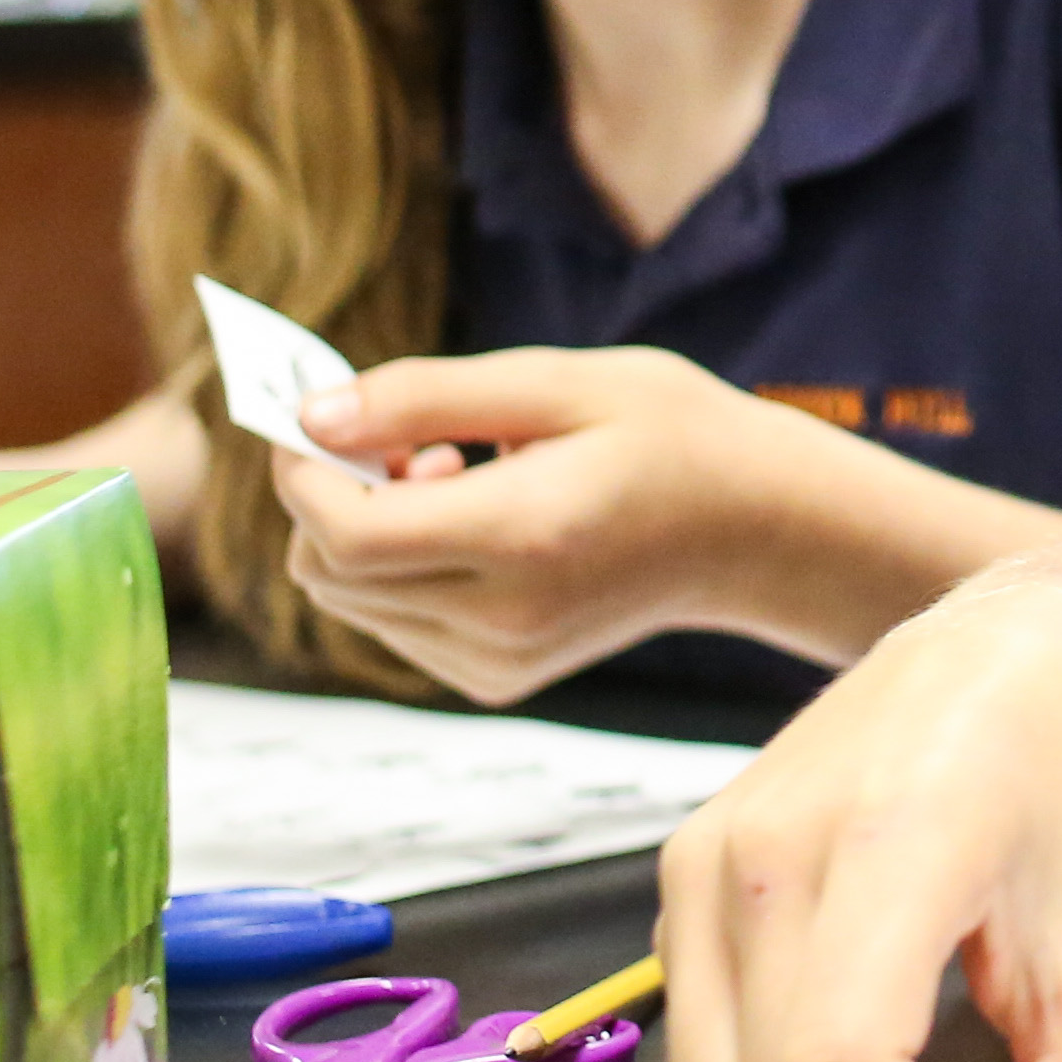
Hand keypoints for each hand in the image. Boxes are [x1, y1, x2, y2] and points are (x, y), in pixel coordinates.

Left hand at [272, 343, 833, 706]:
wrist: (757, 530)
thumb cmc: (670, 434)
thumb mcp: (558, 382)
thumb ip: (426, 397)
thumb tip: (311, 415)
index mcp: (523, 538)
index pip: (346, 533)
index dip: (305, 470)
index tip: (320, 411)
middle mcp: (503, 619)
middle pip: (328, 571)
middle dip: (328, 493)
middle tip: (407, 434)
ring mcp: (499, 662)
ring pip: (348, 600)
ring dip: (361, 529)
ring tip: (452, 470)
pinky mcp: (496, 679)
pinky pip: (390, 622)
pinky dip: (396, 565)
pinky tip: (471, 519)